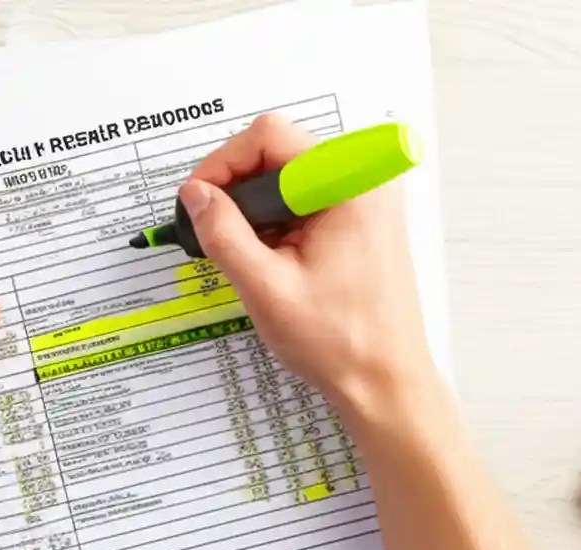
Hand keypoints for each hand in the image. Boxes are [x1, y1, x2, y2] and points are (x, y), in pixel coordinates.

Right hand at [181, 114, 434, 413]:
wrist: (385, 382)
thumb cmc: (340, 342)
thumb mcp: (265, 287)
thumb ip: (224, 233)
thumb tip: (195, 194)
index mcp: (349, 185)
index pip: (270, 137)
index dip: (223, 163)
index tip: (199, 201)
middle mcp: (365, 182)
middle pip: (280, 151)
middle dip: (240, 188)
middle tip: (214, 231)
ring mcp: (368, 200)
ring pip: (291, 176)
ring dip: (259, 207)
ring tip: (247, 255)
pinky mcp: (364, 220)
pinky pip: (309, 199)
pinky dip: (280, 221)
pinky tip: (271, 258)